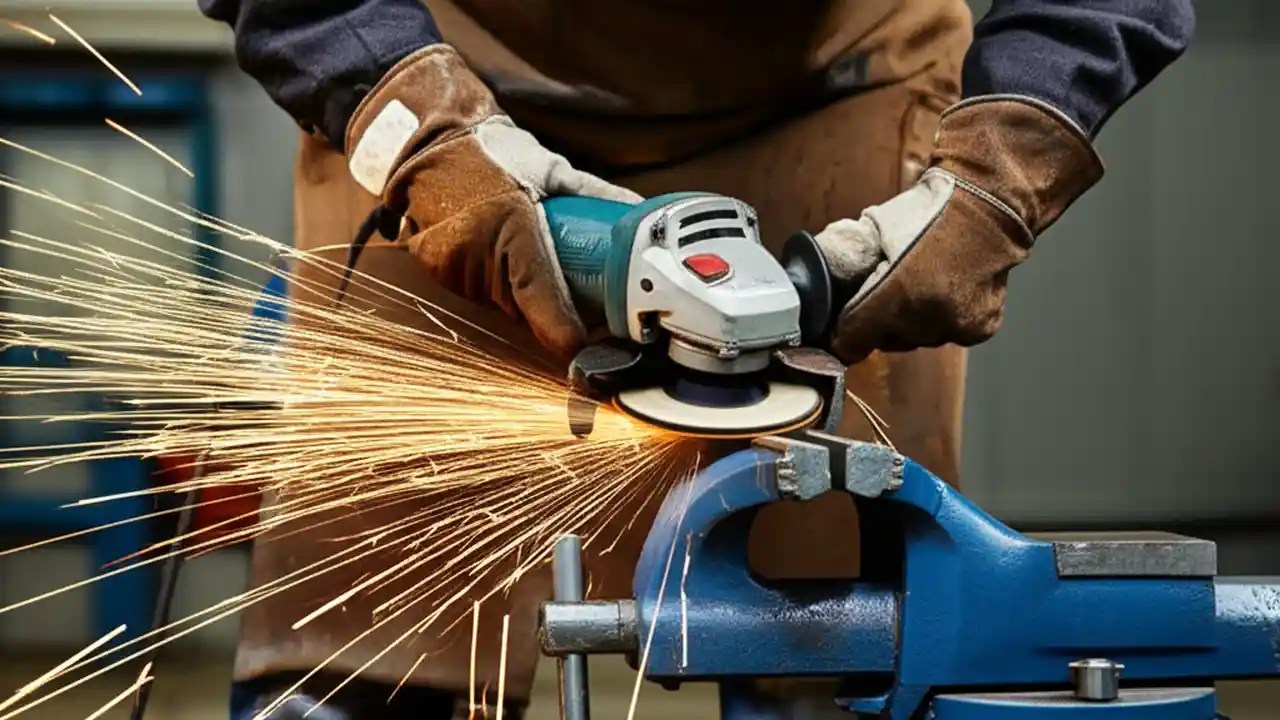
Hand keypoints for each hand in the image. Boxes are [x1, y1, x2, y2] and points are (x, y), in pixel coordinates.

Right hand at [345, 44, 640, 359]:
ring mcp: (453, 264)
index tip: (582, 348)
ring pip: (502, 303)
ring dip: (522, 295)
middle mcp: (478, 251)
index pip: (540, 296)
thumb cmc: (492, 150)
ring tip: (532, 259)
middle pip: (526, 307)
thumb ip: (595, 194)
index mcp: (512, 226)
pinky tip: (501, 255)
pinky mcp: (437, 269)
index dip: (562, 330)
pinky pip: (478, 292)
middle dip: (552, 309)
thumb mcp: (549, 167)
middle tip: (579, 294)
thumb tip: (637, 214)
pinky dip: (495, 283)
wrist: (428, 139)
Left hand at [815, 96, 1103, 362]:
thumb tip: (823, 285)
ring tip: (922, 285)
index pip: (849, 342)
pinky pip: (950, 332)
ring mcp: (953, 326)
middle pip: (886, 340)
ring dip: (914, 321)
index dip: (842, 335)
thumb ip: (847, 264)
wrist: (988, 204)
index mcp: (890, 296)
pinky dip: (946, 317)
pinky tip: (949, 288)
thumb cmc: (928, 212)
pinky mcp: (978, 329)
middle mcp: (922, 320)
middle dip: (881, 322)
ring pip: (919, 339)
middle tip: (888, 292)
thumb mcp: (874, 231)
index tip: (842, 330)